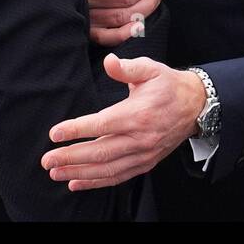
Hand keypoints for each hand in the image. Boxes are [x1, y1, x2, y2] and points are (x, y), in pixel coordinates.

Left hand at [41, 54, 205, 189]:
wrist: (196, 106)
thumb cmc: (168, 86)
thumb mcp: (150, 69)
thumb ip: (127, 68)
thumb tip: (108, 61)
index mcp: (137, 114)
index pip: (100, 125)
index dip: (76, 130)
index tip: (55, 133)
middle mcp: (139, 138)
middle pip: (99, 152)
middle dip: (70, 158)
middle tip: (47, 160)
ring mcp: (143, 154)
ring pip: (106, 169)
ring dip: (79, 173)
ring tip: (56, 173)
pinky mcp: (145, 163)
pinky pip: (118, 177)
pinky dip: (96, 182)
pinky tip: (77, 182)